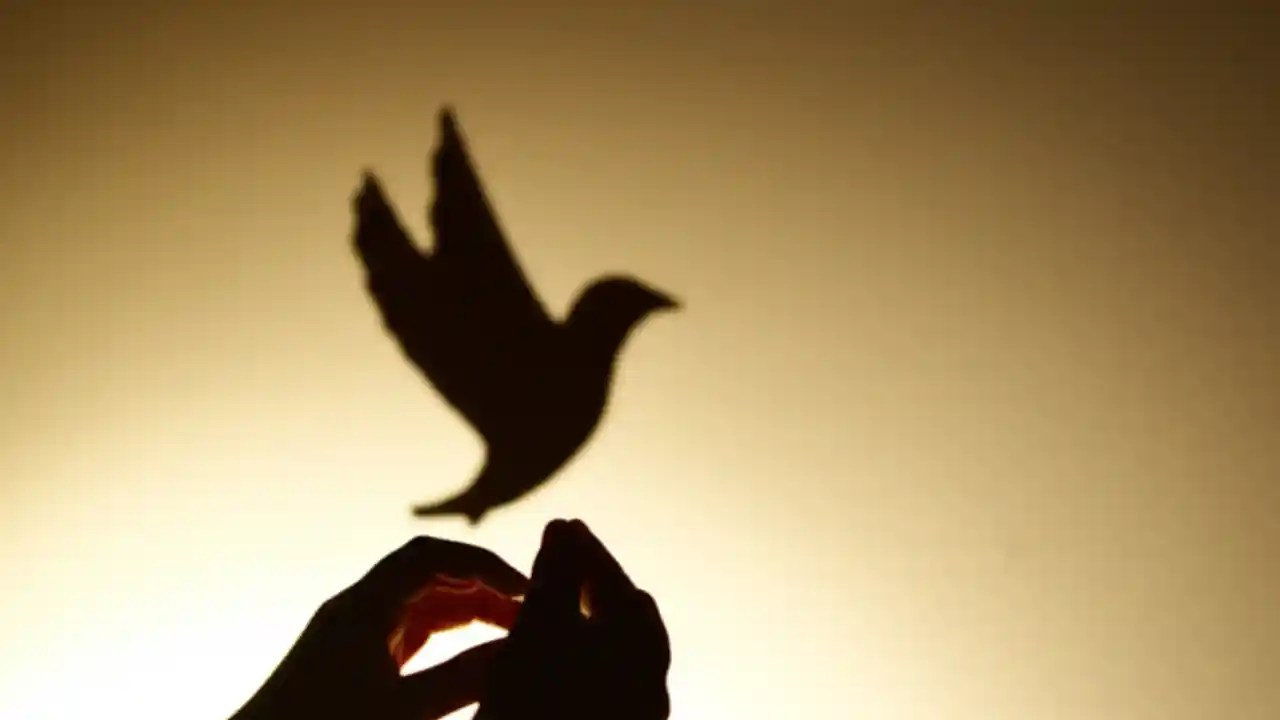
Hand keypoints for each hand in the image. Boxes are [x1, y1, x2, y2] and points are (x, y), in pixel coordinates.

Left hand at [231, 536, 527, 719]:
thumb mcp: (402, 711)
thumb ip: (462, 680)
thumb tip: (518, 651)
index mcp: (363, 605)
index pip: (433, 556)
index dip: (484, 564)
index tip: (526, 589)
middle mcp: (356, 608)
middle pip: (429, 572)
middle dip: (481, 583)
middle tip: (528, 610)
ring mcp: (352, 632)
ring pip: (420, 600)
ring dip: (466, 606)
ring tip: (511, 629)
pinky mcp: (351, 658)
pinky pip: (407, 628)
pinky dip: (445, 630)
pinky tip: (472, 648)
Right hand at [477, 519, 670, 719]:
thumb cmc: (538, 704)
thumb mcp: (539, 633)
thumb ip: (556, 577)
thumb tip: (563, 529)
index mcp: (641, 650)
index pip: (616, 585)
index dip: (585, 552)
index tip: (561, 526)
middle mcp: (651, 685)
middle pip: (626, 618)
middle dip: (591, 583)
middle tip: (562, 553)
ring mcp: (638, 714)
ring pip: (618, 651)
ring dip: (588, 619)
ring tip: (553, 599)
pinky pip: (607, 680)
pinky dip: (583, 654)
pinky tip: (553, 652)